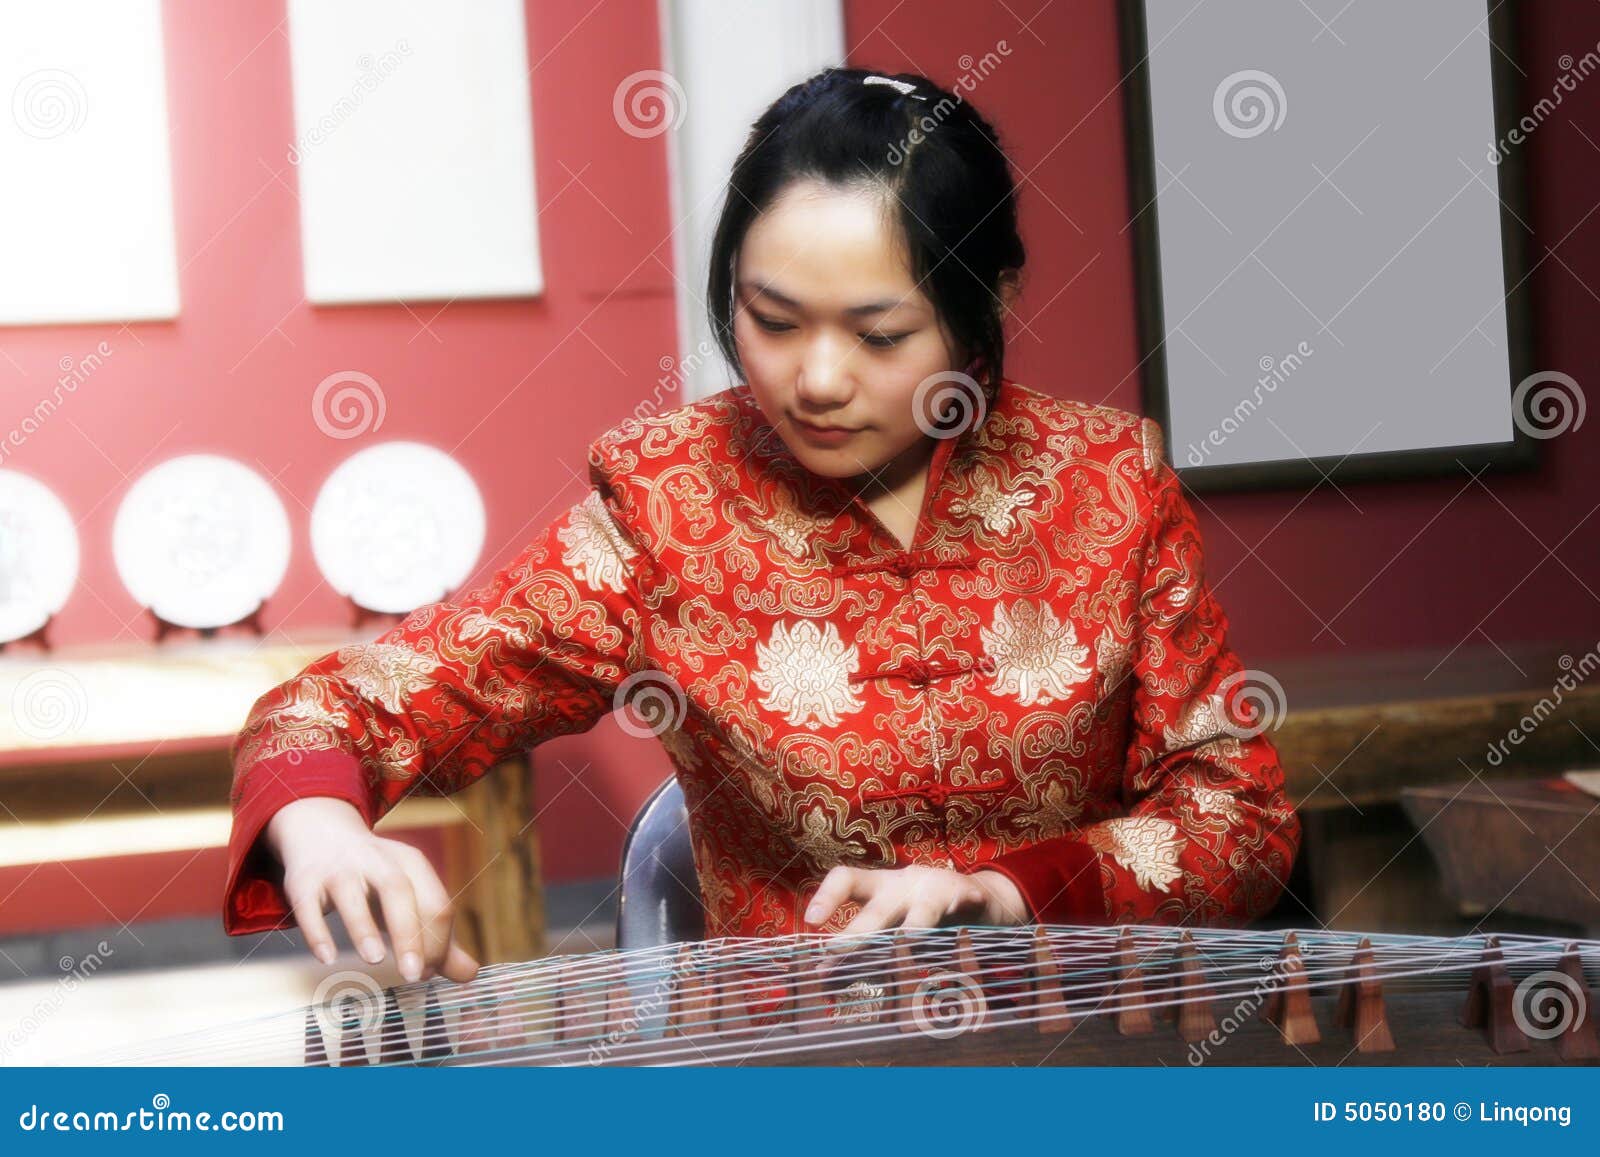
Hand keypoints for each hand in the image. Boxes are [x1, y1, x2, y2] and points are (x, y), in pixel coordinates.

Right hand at [264, 796, 479, 983]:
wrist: (321, 833)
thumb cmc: (374, 878)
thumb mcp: (409, 897)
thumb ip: (437, 936)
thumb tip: (469, 974)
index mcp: (411, 864)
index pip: (434, 902)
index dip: (436, 941)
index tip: (427, 974)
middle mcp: (376, 861)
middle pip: (399, 892)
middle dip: (410, 934)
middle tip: (415, 975)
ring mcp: (338, 870)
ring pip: (352, 894)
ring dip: (364, 927)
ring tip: (376, 960)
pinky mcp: (304, 882)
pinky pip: (309, 907)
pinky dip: (317, 932)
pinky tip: (327, 958)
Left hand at [803, 863, 1030, 946]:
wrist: (977, 896)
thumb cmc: (923, 915)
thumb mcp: (892, 929)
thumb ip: (863, 952)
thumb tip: (824, 984)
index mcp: (880, 888)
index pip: (846, 880)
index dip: (827, 896)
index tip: (809, 922)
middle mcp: (904, 885)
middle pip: (879, 908)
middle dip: (859, 933)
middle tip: (836, 954)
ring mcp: (937, 888)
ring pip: (923, 909)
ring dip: (916, 925)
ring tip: (909, 939)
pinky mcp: (967, 895)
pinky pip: (966, 902)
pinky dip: (968, 904)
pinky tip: (972, 903)